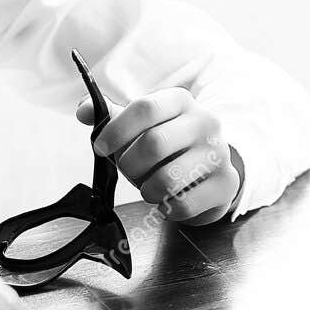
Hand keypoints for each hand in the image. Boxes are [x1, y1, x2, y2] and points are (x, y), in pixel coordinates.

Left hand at [77, 87, 242, 224]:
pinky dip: (166, 208)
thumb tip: (83, 110)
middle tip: (129, 171)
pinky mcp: (226, 184)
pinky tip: (169, 199)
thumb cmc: (168, 146)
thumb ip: (111, 117)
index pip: (144, 108)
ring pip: (167, 179)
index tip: (100, 147)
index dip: (116, 130)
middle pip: (153, 144)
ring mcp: (219, 154)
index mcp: (180, 101)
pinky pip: (183, 204)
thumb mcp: (140, 126)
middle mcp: (205, 122)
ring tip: (150, 186)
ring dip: (147, 189)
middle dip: (129, 165)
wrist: (210, 170)